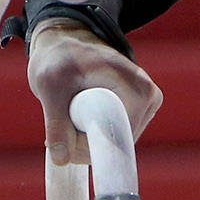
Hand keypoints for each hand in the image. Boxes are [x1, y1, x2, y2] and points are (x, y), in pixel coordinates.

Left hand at [28, 21, 163, 165]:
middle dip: (85, 144)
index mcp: (138, 89)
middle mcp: (150, 97)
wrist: (66, 40)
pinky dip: (93, 134)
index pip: (119, 141)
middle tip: (60, 125)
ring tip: (69, 112)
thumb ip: (55, 123)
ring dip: (87, 139)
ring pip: (115, 144)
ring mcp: (146, 104)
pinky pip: (115, 137)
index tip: (61, 139)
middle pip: (118, 145)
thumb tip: (62, 159)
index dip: (86, 147)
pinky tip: (80, 114)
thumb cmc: (59, 57)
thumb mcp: (50, 85)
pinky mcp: (139, 110)